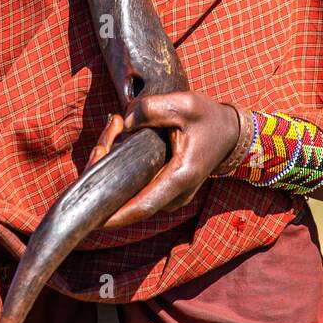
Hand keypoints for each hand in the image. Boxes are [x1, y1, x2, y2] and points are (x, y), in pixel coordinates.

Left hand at [84, 92, 241, 229]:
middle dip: (106, 176)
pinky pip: (139, 187)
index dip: (115, 214)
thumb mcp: (184, 104)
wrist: (230, 132)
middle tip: (100, 144)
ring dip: (113, 169)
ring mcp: (171, 195)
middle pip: (131, 198)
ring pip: (133, 193)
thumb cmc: (208, 118)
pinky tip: (118, 137)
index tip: (92, 218)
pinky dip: (124, 168)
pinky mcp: (166, 190)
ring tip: (113, 129)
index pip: (143, 205)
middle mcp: (176, 194)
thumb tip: (123, 122)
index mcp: (181, 176)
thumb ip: (152, 109)